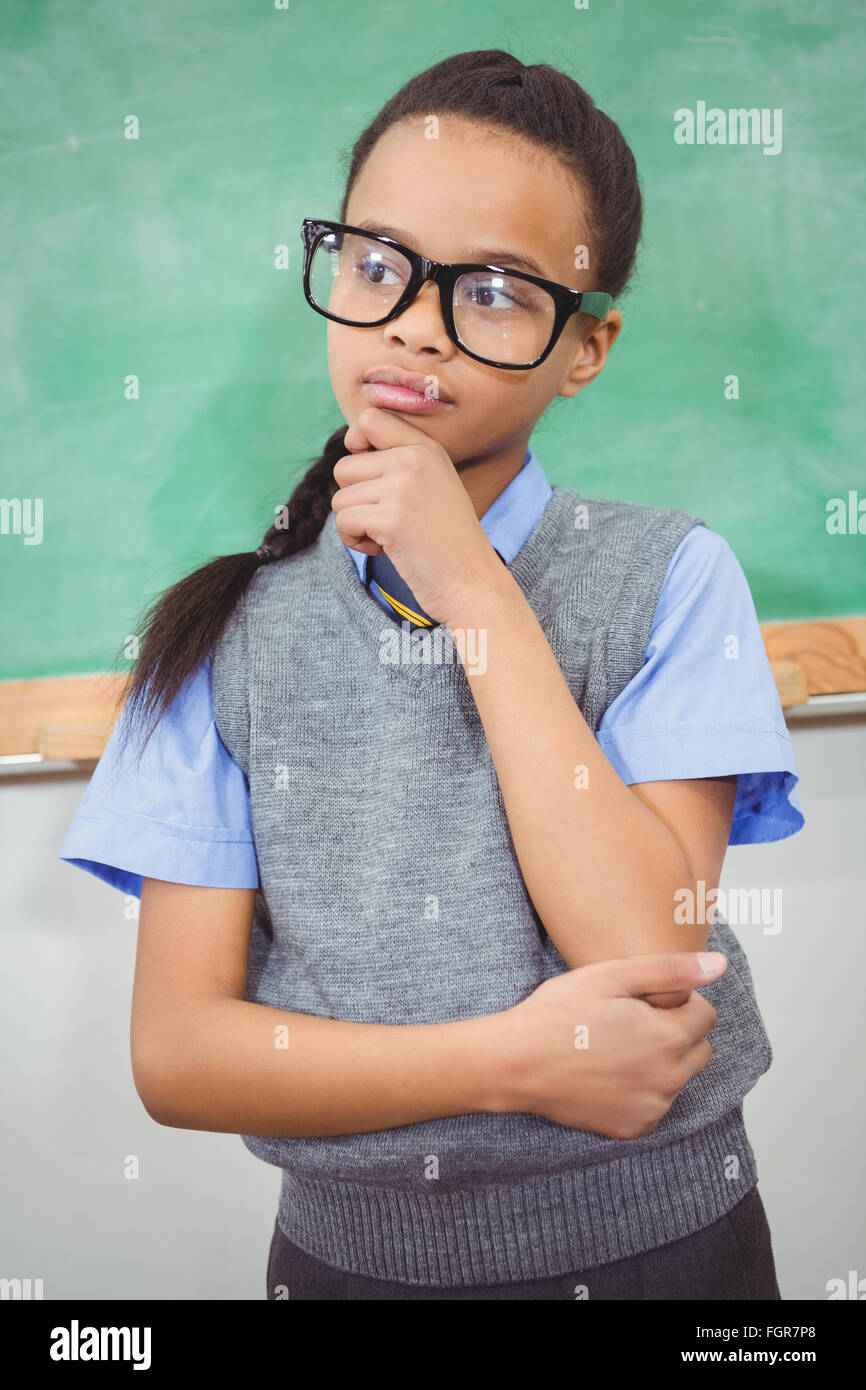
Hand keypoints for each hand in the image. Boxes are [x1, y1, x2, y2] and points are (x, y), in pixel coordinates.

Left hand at [330, 406, 502, 625]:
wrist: (471, 581)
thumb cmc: (447, 541)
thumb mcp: (433, 486)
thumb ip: (400, 463)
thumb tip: (350, 447)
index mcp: (427, 448)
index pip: (370, 419)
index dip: (354, 443)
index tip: (364, 474)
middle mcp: (414, 460)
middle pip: (345, 467)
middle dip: (354, 499)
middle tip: (384, 521)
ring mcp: (402, 487)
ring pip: (340, 498)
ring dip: (355, 524)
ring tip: (387, 537)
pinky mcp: (390, 518)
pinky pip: (344, 522)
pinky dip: (355, 541)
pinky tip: (383, 549)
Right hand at [493, 952, 724, 1137]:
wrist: (516, 1062)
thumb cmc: (558, 1013)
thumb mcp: (612, 976)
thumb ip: (671, 970)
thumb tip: (718, 964)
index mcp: (668, 1037)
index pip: (706, 1015)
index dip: (677, 1002)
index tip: (643, 1002)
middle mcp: (668, 1079)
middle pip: (700, 1049)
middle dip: (677, 1033)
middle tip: (630, 1023)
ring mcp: (651, 1108)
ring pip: (678, 1078)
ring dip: (660, 1062)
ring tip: (614, 1048)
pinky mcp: (633, 1128)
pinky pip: (655, 1104)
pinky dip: (641, 1090)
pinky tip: (608, 1074)